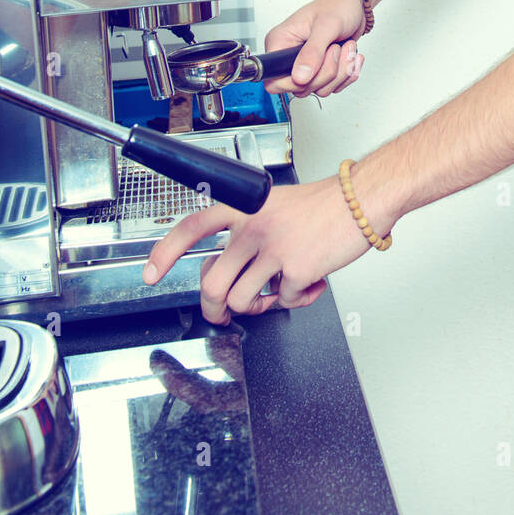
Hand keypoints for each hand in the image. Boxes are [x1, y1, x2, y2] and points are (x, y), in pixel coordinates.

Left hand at [142, 179, 381, 324]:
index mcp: (245, 207)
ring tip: (275, 295)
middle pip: (212, 284)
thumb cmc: (323, 204)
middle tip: (223, 315)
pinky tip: (308, 283)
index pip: (193, 227)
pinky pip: (284, 301)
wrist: (361, 199)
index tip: (152, 273)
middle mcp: (253, 227)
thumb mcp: (275, 207)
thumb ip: (248, 234)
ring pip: (241, 300)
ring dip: (258, 307)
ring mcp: (273, 248)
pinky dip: (296, 300)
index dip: (166, 252)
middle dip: (215, 310)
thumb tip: (230, 273)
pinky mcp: (296, 269)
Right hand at [263, 0, 366, 97]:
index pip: (274, 80)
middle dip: (326, 72)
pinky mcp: (322, 70)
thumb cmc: (337, 5)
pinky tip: (351, 56)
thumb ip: (312, 52)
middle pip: (301, 88)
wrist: (354, 4)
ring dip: (341, 71)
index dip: (293, 83)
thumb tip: (299, 77)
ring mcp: (307, 65)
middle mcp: (290, 56)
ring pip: (320, 88)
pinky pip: (333, 86)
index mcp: (280, 43)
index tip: (313, 71)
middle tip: (336, 48)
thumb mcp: (325, 26)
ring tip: (347, 47)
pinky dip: (347, 74)